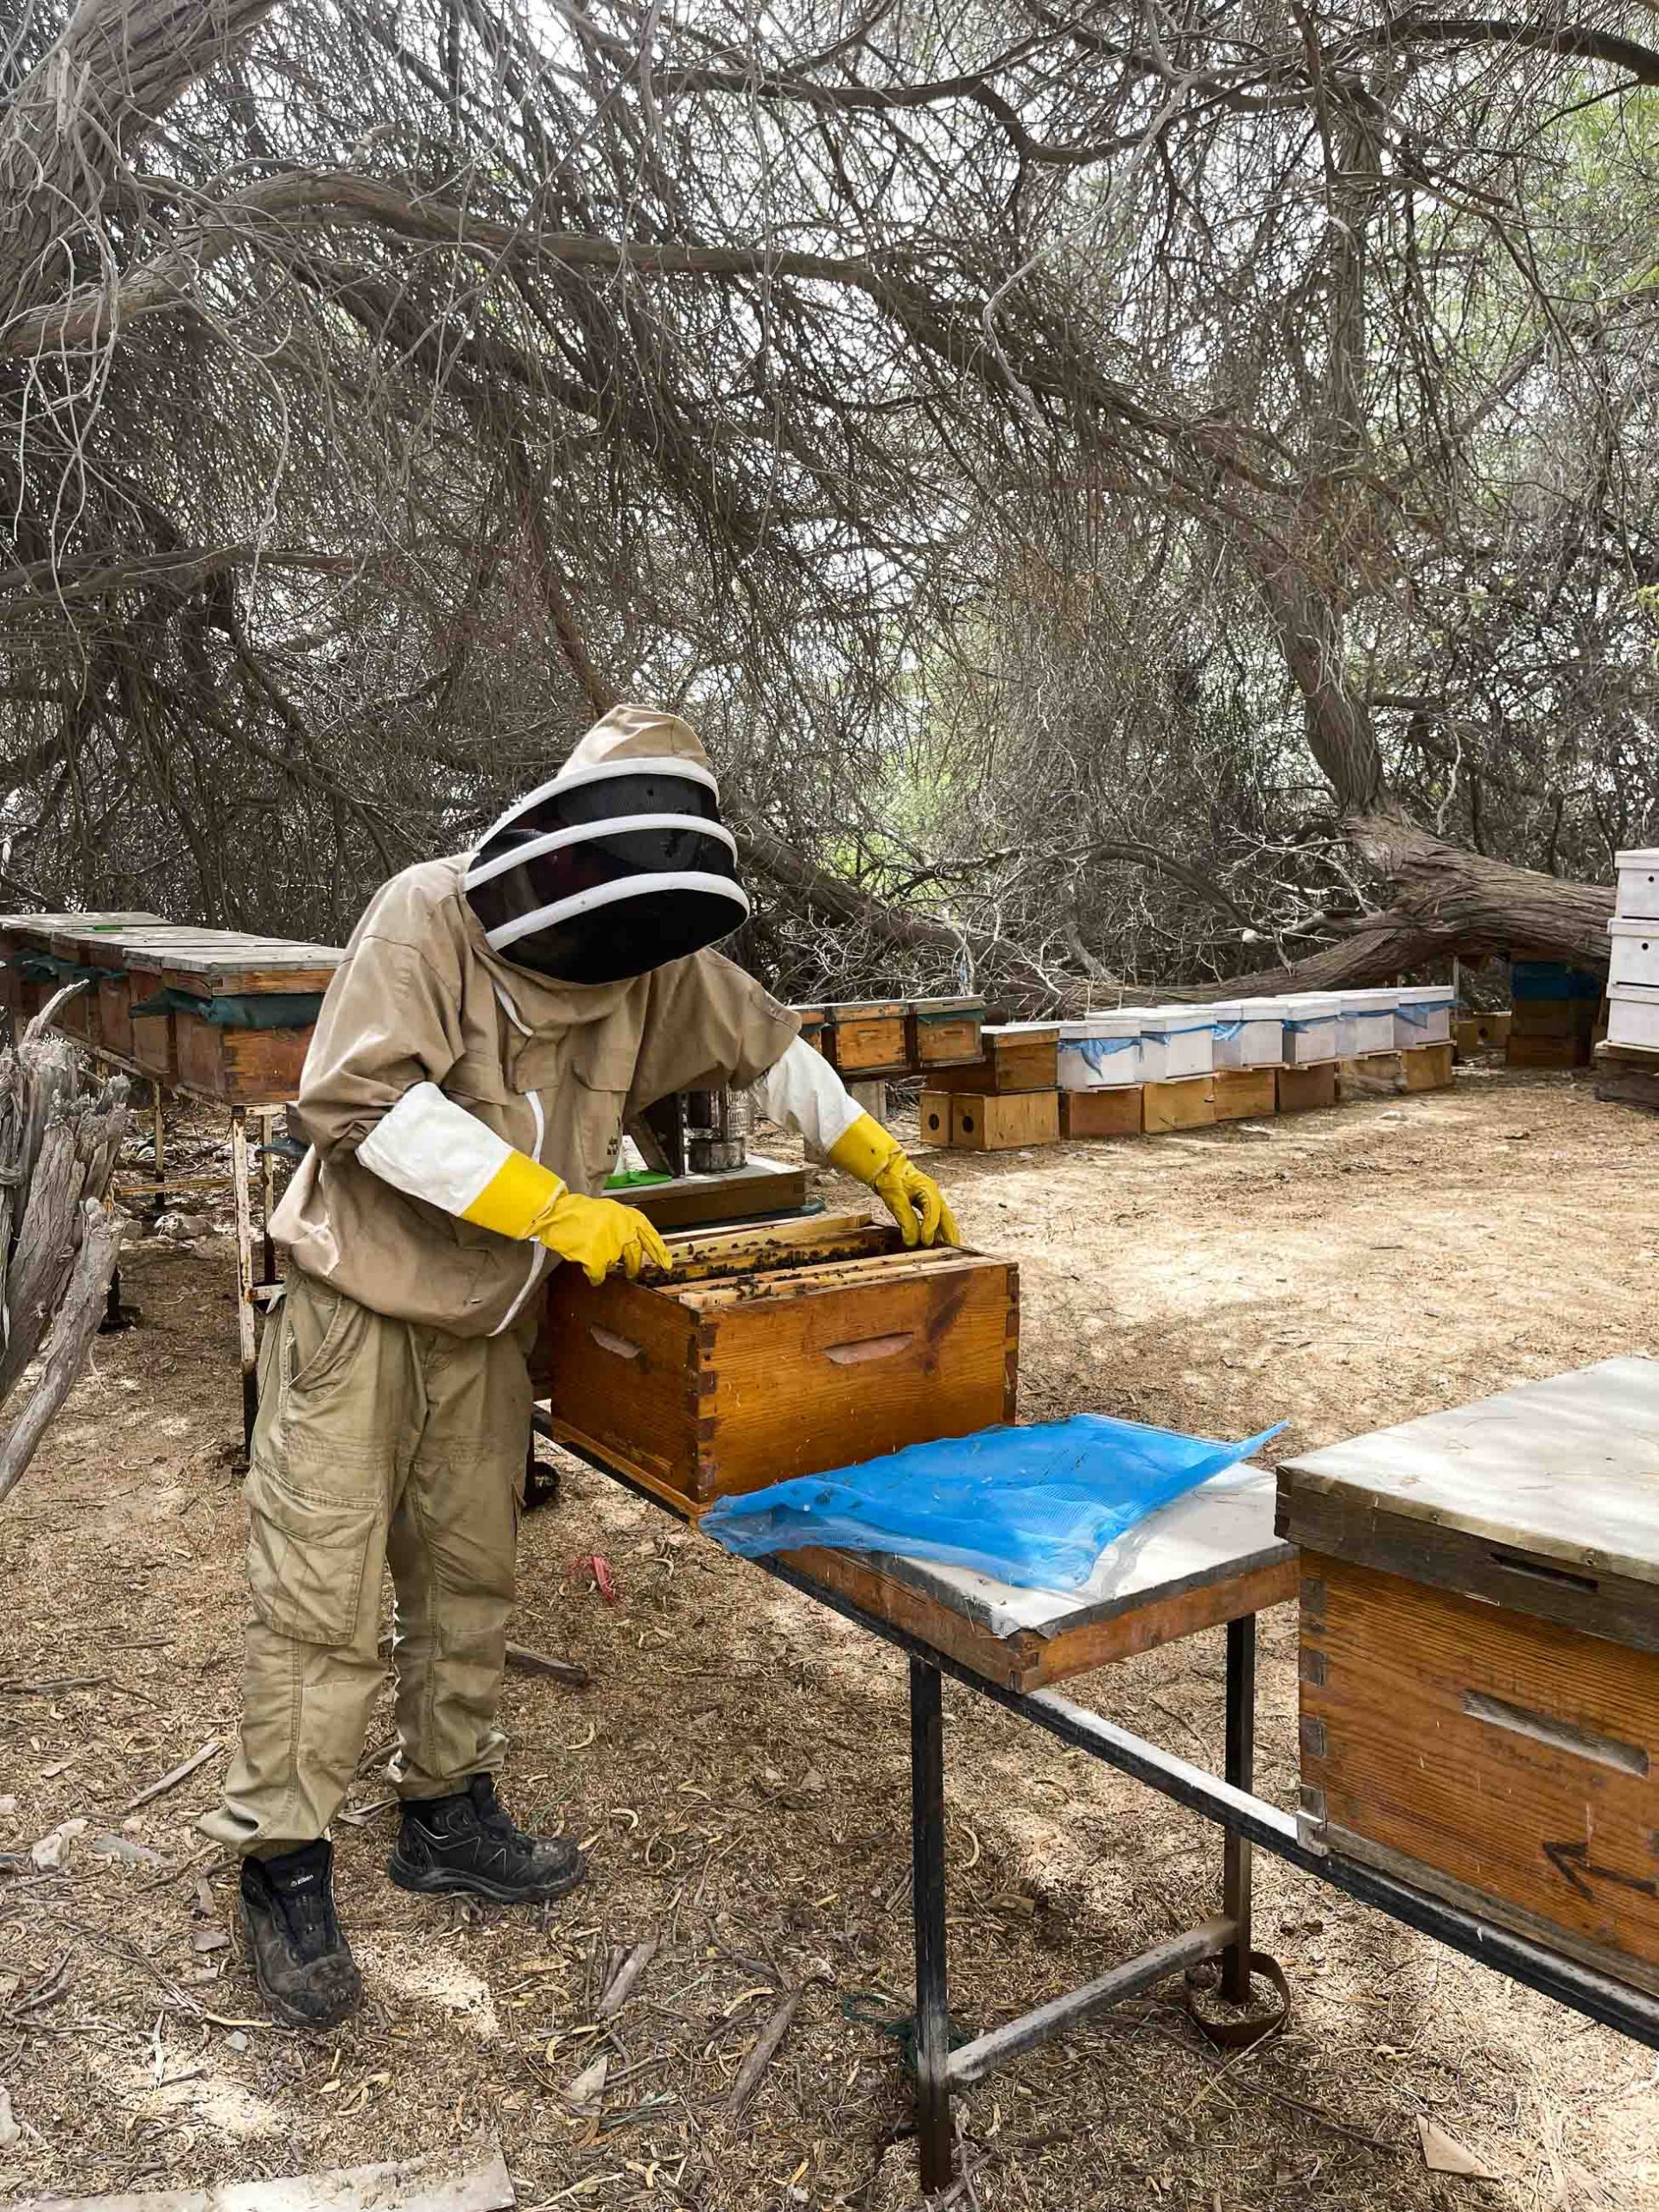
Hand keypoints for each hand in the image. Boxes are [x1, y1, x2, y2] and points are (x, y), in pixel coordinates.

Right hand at [533, 1190, 673, 1284]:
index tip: (666, 1263)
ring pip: (614, 1263)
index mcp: (628, 1217)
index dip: (659, 1250)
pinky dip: (595, 1276)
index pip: (649, 1235)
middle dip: (634, 1265)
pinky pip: (599, 1274)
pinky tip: (591, 1272)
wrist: (558, 1213)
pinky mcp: (597, 1259)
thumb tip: (632, 1240)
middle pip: (635, 1254)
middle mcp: (624, 1230)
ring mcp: (611, 1246)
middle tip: (632, 1272)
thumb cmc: (580, 1211)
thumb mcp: (609, 1211)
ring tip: (598, 1259)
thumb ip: (623, 1224)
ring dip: (607, 1263)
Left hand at [870, 1151, 960, 1248]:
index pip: (934, 1211)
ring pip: (944, 1219)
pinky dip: (938, 1230)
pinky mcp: (926, 1204)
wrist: (886, 1167)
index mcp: (928, 1189)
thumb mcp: (895, 1199)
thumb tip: (912, 1240)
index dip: (931, 1227)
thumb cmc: (891, 1178)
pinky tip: (936, 1240)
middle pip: (947, 1217)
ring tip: (949, 1249)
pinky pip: (936, 1219)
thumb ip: (905, 1219)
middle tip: (953, 1250)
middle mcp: (933, 1195)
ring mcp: (931, 1199)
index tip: (927, 1241)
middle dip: (951, 1234)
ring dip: (946, 1234)